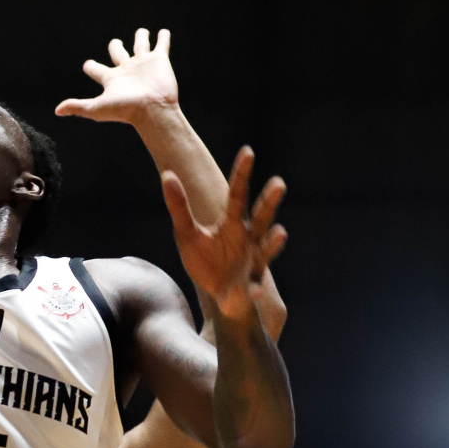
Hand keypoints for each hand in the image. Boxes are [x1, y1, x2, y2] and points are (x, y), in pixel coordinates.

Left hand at [55, 28, 177, 124]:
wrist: (152, 109)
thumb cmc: (125, 109)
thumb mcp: (96, 108)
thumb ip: (77, 106)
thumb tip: (57, 111)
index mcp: (111, 79)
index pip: (97, 69)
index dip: (91, 66)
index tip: (87, 64)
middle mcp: (127, 70)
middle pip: (119, 53)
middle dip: (116, 47)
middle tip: (115, 43)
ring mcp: (143, 64)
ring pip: (141, 46)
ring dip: (141, 38)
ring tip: (142, 32)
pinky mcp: (159, 61)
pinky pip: (161, 45)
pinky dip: (163, 38)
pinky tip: (163, 32)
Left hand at [162, 147, 286, 319]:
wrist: (219, 296)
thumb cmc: (206, 261)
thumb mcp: (187, 233)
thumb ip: (179, 207)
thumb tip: (167, 174)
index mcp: (233, 223)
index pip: (237, 194)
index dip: (242, 174)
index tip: (248, 151)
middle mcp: (249, 239)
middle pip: (261, 217)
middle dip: (269, 202)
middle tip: (278, 182)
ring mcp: (254, 263)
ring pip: (267, 249)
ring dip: (274, 242)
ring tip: (281, 232)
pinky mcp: (250, 288)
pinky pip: (253, 289)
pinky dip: (253, 291)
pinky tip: (253, 290)